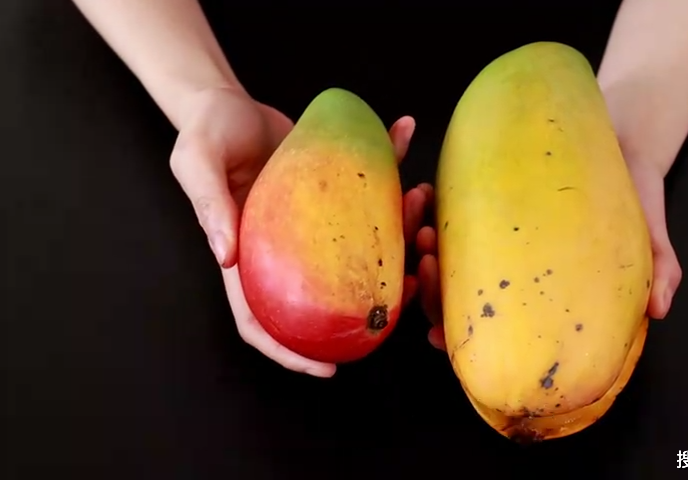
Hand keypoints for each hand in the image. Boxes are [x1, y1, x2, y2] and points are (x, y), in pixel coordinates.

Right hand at [169, 86, 427, 375]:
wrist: (227, 102)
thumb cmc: (206, 134)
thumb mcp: (197, 163)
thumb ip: (208, 205)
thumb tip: (223, 255)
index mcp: (245, 257)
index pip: (261, 321)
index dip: (289, 352)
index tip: (328, 369)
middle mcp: (283, 249)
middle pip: (325, 292)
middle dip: (368, 298)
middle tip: (405, 290)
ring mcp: (311, 223)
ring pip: (359, 245)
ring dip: (394, 230)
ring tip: (417, 207)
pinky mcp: (331, 191)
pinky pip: (366, 191)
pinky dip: (389, 166)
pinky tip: (402, 138)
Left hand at [415, 153, 681, 351]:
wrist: (621, 134)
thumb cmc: (632, 191)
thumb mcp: (650, 229)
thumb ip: (658, 267)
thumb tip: (660, 309)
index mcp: (537, 295)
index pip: (488, 334)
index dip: (457, 342)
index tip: (437, 336)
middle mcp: (509, 268)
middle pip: (448, 297)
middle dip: (426, 292)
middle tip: (429, 265)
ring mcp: (492, 232)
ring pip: (438, 253)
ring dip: (419, 249)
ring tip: (423, 229)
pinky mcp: (483, 194)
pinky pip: (443, 207)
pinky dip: (427, 206)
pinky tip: (424, 192)